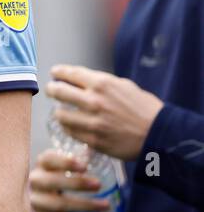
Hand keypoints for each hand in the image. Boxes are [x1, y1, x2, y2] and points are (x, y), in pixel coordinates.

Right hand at [29, 149, 106, 211]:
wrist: (50, 210)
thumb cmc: (64, 184)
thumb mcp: (67, 171)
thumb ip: (79, 163)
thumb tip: (95, 151)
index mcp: (42, 167)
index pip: (47, 160)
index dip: (64, 162)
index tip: (85, 166)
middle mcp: (35, 184)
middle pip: (52, 182)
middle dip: (77, 183)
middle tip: (99, 185)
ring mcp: (36, 203)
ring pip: (58, 205)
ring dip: (85, 206)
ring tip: (105, 206)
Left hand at [45, 64, 162, 160]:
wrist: (160, 134)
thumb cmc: (144, 109)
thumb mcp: (125, 86)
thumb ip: (102, 83)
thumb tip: (81, 80)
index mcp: (102, 84)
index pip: (69, 73)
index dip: (59, 72)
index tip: (55, 73)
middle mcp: (94, 101)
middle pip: (57, 91)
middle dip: (52, 90)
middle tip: (52, 91)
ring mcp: (92, 121)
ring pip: (59, 114)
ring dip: (59, 112)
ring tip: (62, 111)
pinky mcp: (93, 139)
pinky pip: (70, 132)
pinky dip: (68, 127)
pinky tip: (71, 125)